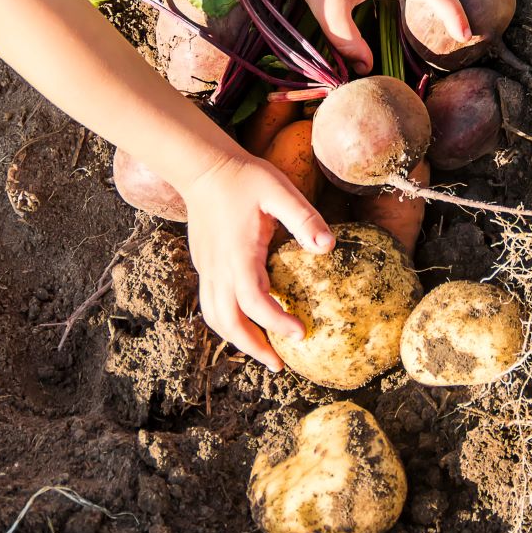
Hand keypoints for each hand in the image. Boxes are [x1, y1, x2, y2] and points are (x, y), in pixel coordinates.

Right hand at [180, 150, 333, 370]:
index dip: (277, 322)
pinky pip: (212, 303)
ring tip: (264, 352)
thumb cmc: (244, 178)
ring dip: (238, 339)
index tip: (302, 334)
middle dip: (253, 347)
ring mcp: (207, 268)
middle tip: (279, 365)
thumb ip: (304, 218)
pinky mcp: (205, 264)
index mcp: (238, 255)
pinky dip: (229, 321)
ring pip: (215, 317)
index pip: (255, 302)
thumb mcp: (280, 191)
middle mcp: (218, 268)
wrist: (203, 167)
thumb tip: (328, 246)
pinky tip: (248, 322)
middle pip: (228, 322)